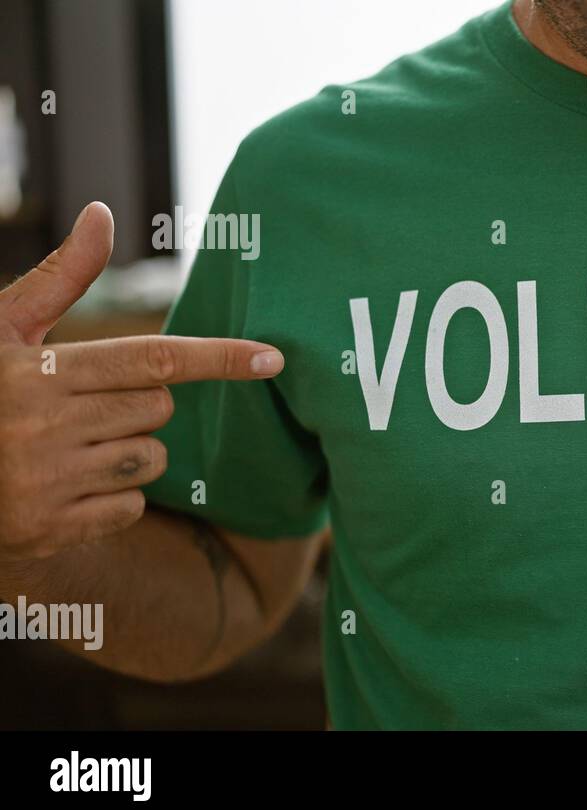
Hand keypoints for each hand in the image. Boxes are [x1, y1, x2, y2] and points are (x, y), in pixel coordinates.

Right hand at [0, 202, 283, 559]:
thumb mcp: (2, 327)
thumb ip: (61, 277)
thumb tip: (101, 213)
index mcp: (36, 370)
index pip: (153, 359)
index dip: (219, 358)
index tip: (272, 358)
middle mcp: (42, 426)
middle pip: (158, 409)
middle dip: (139, 404)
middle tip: (84, 406)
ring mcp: (45, 483)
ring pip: (152, 460)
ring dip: (129, 451)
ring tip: (69, 446)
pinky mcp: (48, 530)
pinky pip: (130, 507)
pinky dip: (114, 497)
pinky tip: (66, 485)